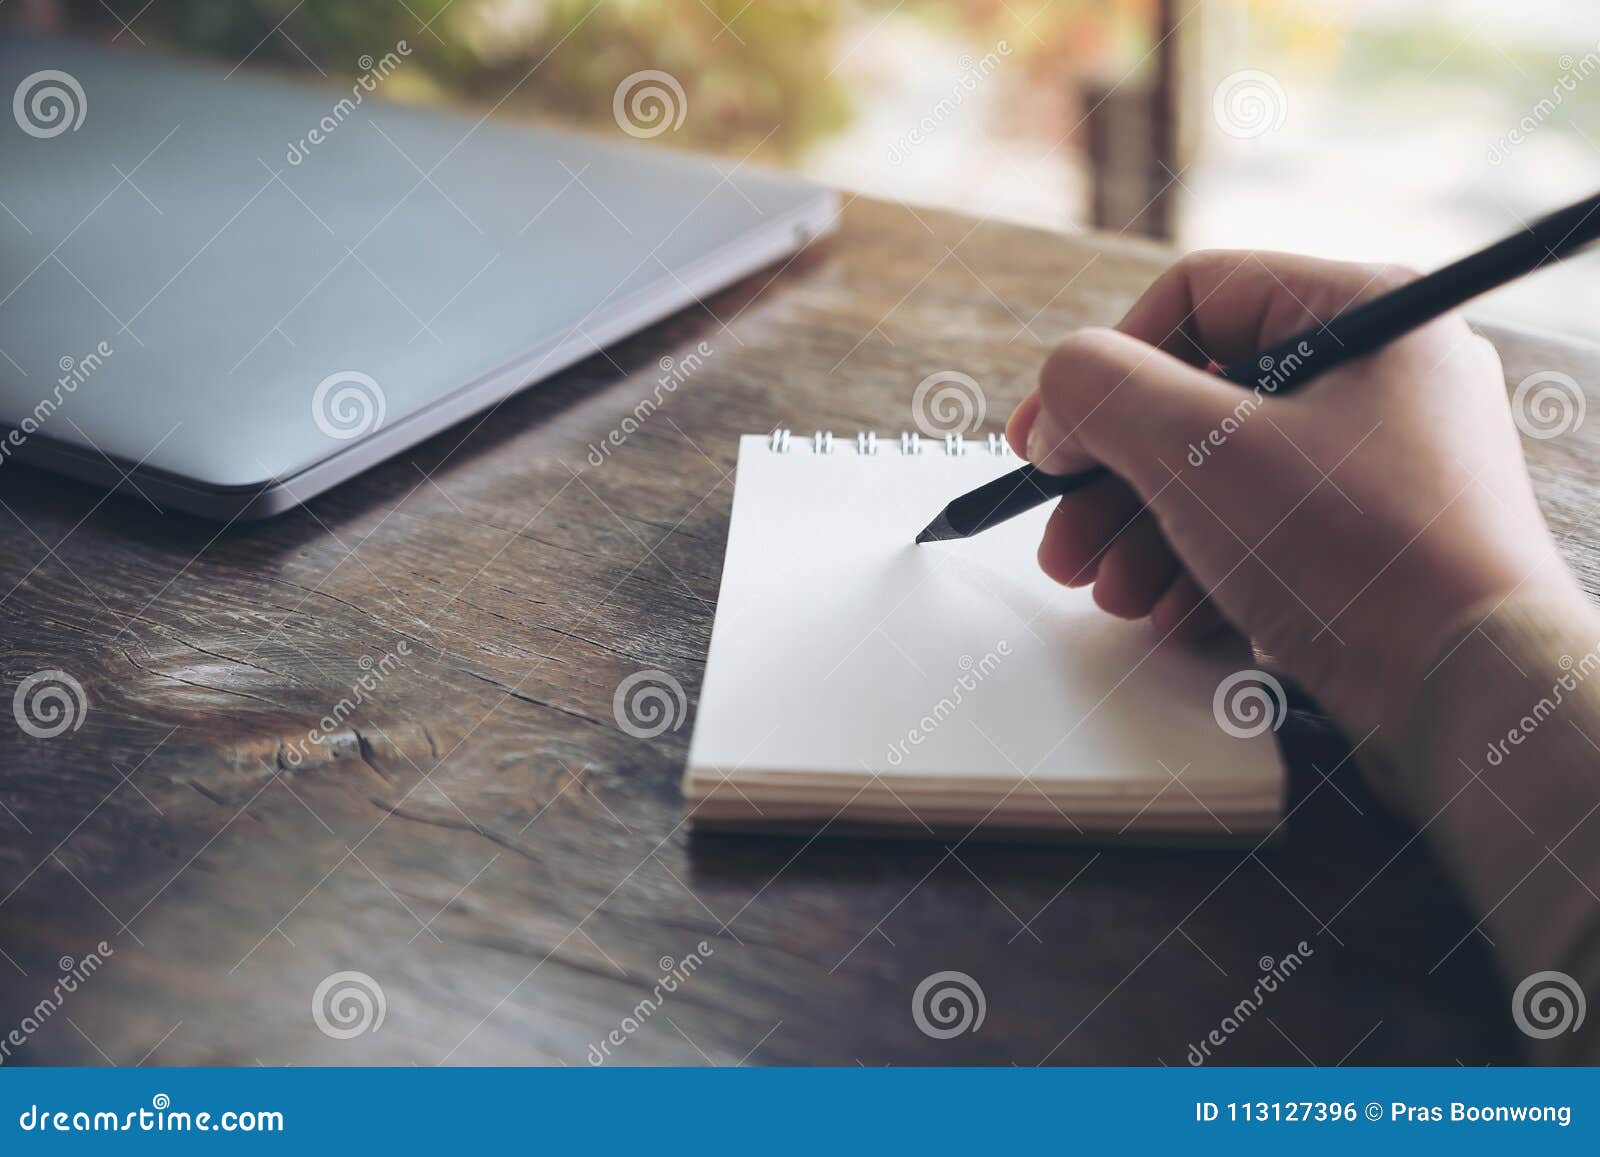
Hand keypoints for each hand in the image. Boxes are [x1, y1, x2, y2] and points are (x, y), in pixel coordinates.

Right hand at [1007, 250, 1583, 737]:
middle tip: (1061, 542)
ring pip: (1223, 474)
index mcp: (1362, 312)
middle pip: (1197, 397)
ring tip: (1108, 592)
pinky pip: (1265, 530)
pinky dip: (1204, 568)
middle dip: (1112, 479)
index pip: (1192, 297)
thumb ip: (1101, 392)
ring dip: (1143, 534)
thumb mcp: (1198, 449)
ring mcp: (1381, 461)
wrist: (1472, 693)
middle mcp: (1379, 374)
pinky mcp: (1374, 538)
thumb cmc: (1356, 552)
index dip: (1100, 366)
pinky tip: (1171, 615)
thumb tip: (1057, 399)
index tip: (1044, 441)